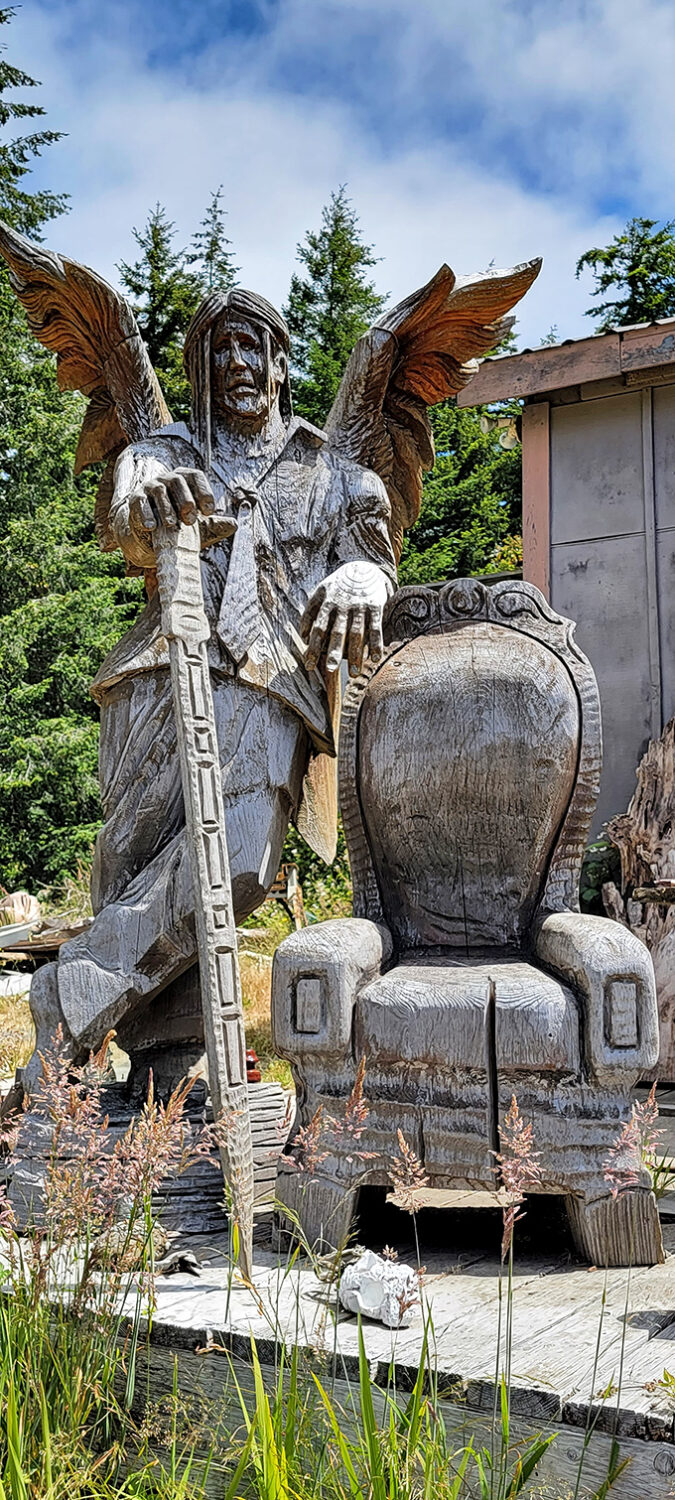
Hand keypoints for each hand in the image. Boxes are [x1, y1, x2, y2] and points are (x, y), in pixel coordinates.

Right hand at [129, 467, 215, 536]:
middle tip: (191, 520)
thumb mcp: (199, 528)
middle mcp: (168, 479)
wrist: (152, 538)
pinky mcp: (136, 499)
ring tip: (172, 525)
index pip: (196, 476)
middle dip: (186, 501)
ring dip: (167, 509)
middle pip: (178, 480)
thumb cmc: (179, 527)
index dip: (203, 492)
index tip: (209, 512)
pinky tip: (152, 527)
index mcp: (186, 481)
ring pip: (159, 490)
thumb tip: (235, 524)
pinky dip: (146, 514)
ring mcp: (151, 487)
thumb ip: (215, 525)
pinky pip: (140, 502)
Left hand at [301, 561, 389, 676]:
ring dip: (356, 654)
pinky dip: (376, 643)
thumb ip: (310, 612)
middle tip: (331, 670)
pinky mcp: (375, 606)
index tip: (309, 665)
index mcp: (327, 603)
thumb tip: (303, 636)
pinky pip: (375, 628)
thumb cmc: (339, 586)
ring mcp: (359, 606)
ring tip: (354, 673)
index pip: (318, 628)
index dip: (313, 647)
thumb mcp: (321, 592)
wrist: (364, 568)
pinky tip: (374, 658)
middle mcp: (343, 605)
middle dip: (334, 651)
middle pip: (337, 632)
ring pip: (357, 633)